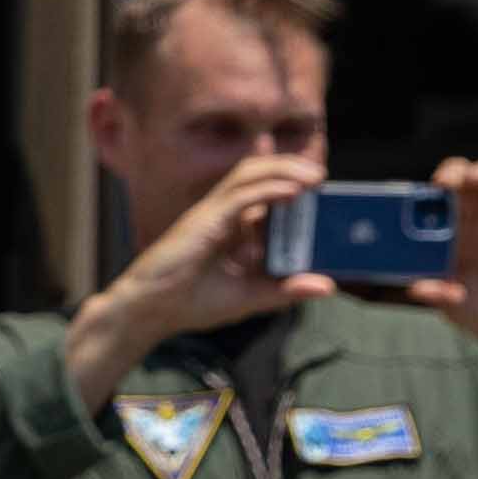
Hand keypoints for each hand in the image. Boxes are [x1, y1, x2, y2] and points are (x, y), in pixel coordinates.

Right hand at [62, 150, 322, 411]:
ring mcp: (211, 214)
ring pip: (249, 175)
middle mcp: (220, 214)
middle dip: (290, 167)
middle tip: (320, 176)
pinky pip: (241, 196)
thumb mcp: (249, 297)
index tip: (318, 189)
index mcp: (229, 227)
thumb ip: (285, 290)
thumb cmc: (190, 303)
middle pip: (256, 173)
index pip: (262, 192)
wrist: (150, 312)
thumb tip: (328, 285)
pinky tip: (294, 190)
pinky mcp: (205, 222)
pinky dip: (270, 189)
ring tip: (313, 176)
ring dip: (284, 170)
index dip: (289, 182)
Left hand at [431, 156, 477, 377]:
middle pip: (462, 189)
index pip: (431, 209)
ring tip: (471, 178)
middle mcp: (476, 229)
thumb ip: (439, 295)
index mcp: (450, 242)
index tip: (396, 191)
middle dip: (450, 178)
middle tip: (440, 184)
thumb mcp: (456, 308)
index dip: (415, 197)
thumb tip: (417, 287)